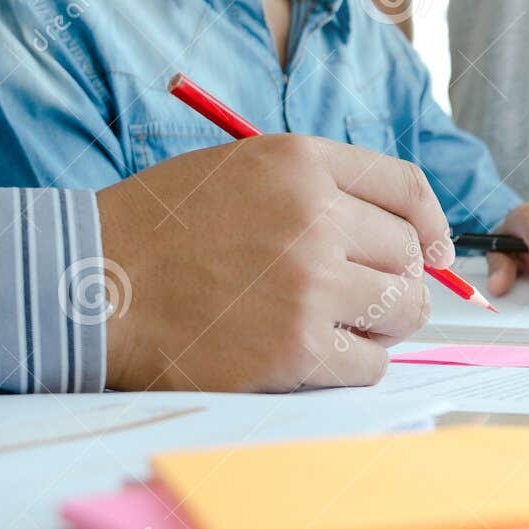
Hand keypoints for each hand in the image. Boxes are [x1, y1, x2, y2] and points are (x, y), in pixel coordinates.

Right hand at [97, 135, 451, 391]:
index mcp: (300, 163)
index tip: (433, 251)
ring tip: (341, 327)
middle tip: (360, 299)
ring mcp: (310, 285)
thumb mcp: (239, 171)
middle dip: (395, 281)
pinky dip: (355, 365)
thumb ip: (315, 188)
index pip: (406, 188)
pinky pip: (371, 364)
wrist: (94, 287)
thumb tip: (402, 234)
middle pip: (410, 256)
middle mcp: (314, 217)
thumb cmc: (161, 232)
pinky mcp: (298, 349)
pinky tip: (316, 356)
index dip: (432, 224)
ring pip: (402, 311)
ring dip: (382, 325)